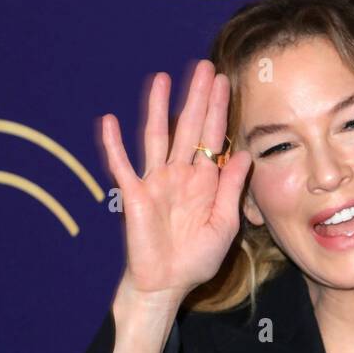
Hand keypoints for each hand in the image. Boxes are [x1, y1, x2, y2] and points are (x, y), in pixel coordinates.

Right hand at [100, 60, 253, 300]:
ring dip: (157, 108)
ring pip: (156, 137)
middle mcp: (180, 175)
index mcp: (204, 182)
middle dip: (196, 98)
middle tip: (205, 67)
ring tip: (161, 78)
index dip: (218, 110)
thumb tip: (244, 154)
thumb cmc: (195, 260)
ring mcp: (155, 181)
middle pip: (188, 128)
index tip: (224, 81)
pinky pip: (122, 166)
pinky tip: (109, 121)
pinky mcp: (134, 195)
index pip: (212, 138)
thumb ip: (231, 189)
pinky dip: (113, 145)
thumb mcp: (223, 225)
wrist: (166, 285)